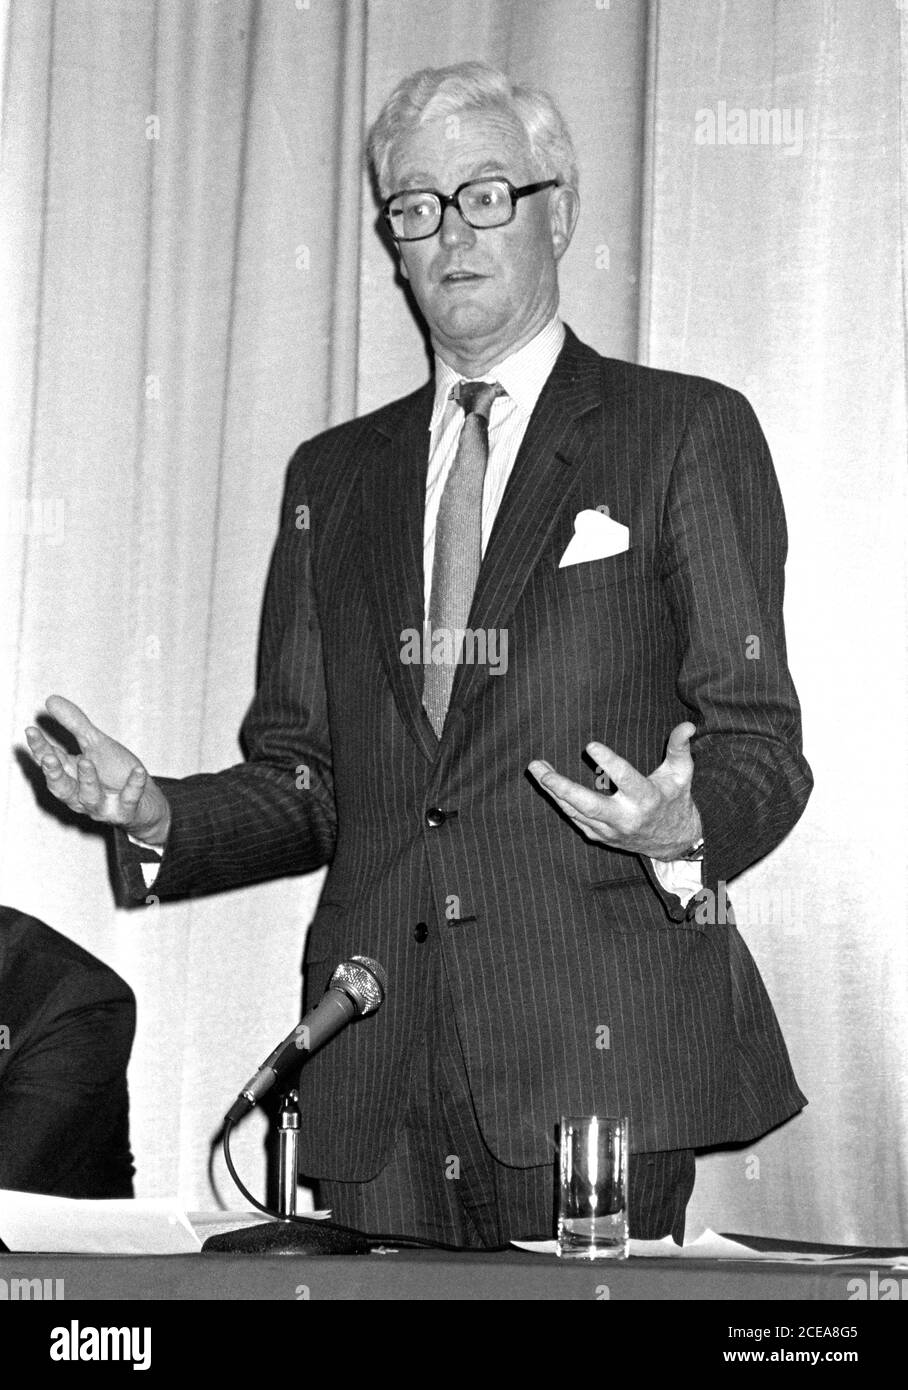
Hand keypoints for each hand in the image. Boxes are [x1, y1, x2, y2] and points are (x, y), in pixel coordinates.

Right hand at [24, 695, 171, 845]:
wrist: (146, 802)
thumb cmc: (115, 773)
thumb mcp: (96, 745)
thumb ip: (75, 725)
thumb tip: (50, 700)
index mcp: (71, 775)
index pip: (50, 761)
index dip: (39, 748)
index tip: (31, 731)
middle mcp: (81, 795)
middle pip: (62, 786)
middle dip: (53, 773)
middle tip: (47, 758)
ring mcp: (103, 806)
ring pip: (89, 798)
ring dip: (87, 781)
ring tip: (87, 762)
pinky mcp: (125, 813)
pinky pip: (128, 800)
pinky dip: (133, 786)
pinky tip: (139, 771)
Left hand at [528, 722, 700, 860]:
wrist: (673, 841)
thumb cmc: (675, 799)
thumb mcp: (682, 773)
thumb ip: (680, 747)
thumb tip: (687, 725)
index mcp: (647, 799)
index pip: (625, 779)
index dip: (608, 762)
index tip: (590, 745)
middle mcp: (627, 818)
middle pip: (590, 805)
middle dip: (564, 788)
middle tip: (543, 771)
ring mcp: (611, 831)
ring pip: (576, 812)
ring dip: (554, 791)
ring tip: (536, 768)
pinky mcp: (601, 837)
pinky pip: (575, 819)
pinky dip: (561, 802)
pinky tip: (548, 784)